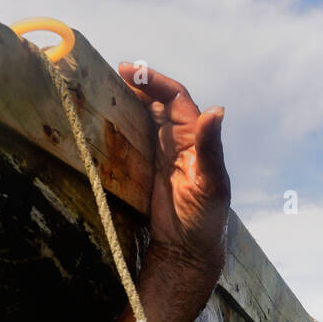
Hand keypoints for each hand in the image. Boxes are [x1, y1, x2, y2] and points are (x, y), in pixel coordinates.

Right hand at [118, 63, 229, 273]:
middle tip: (110, 75)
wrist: (188, 250)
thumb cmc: (206, 219)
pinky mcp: (151, 168)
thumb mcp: (211, 184)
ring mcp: (165, 153)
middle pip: (158, 101)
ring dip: (130, 101)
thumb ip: (210, 148)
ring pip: (147, 116)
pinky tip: (108, 119)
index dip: (155, 81)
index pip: (176, 98)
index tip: (129, 71)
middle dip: (138, 86)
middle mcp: (181, 140)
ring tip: (106, 89)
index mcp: (197, 137)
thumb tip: (216, 110)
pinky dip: (125, 124)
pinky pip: (138, 137)